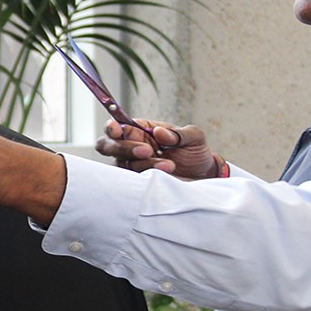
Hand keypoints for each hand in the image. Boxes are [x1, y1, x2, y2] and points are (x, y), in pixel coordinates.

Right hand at [95, 118, 221, 178]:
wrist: (203, 177)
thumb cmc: (195, 153)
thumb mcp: (194, 137)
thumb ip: (178, 133)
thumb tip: (159, 132)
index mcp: (140, 131)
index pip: (116, 126)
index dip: (111, 127)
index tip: (117, 130)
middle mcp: (131, 148)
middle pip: (107, 146)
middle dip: (123, 147)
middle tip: (147, 151)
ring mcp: (132, 167)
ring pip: (123, 165)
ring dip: (145, 165)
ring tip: (170, 165)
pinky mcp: (138, 184)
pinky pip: (132, 183)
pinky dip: (147, 178)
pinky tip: (165, 176)